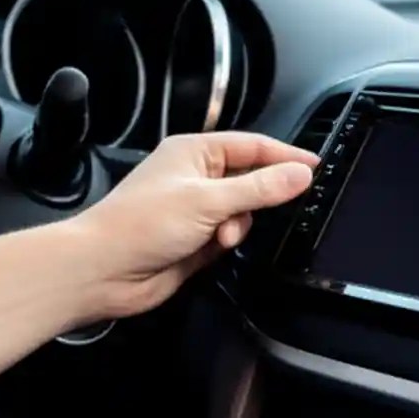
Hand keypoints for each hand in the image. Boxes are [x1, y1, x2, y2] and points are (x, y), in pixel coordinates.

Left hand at [70, 132, 316, 318]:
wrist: (102, 271)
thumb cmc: (140, 225)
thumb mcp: (208, 201)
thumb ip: (260, 188)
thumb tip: (301, 174)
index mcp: (194, 152)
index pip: (252, 146)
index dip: (285, 156)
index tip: (315, 167)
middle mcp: (195, 177)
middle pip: (251, 180)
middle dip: (260, 197)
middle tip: (279, 205)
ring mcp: (195, 210)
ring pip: (243, 212)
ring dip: (239, 225)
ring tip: (222, 237)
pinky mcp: (195, 240)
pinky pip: (230, 236)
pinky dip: (229, 242)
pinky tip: (215, 248)